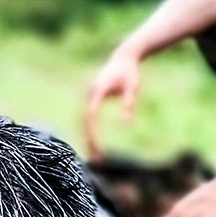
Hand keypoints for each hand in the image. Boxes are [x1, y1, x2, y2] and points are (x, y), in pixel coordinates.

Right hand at [84, 44, 143, 159]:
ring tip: (96, 155)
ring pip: (82, 121)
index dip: (92, 133)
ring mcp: (86, 95)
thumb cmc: (130, 73)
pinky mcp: (89, 98)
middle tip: (97, 159)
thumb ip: (128, 104)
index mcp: (97, 90)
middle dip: (89, 140)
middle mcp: (88, 93)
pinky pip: (86, 118)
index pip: (90, 116)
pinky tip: (94, 144)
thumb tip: (126, 124)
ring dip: (87, 138)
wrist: (123, 57)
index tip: (97, 147)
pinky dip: (88, 131)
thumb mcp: (133, 88)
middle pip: (83, 122)